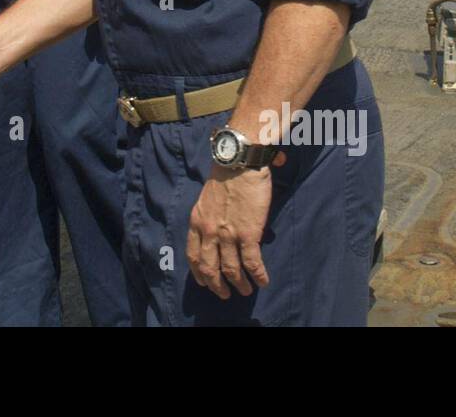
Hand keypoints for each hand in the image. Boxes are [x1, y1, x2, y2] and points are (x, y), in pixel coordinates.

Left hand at [185, 154, 285, 299]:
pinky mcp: (247, 233)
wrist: (239, 162)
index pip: (193, 255)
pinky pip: (251, 263)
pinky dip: (257, 276)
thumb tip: (219, 229)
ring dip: (239, 284)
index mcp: (197, 221)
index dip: (199, 272)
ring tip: (246, 291)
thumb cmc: (226, 175)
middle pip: (209, 268)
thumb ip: (209, 216)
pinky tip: (262, 281)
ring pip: (230, 270)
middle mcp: (208, 231)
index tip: (204, 281)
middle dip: (217, 285)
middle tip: (224, 294)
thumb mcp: (207, 198)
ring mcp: (227, 234)